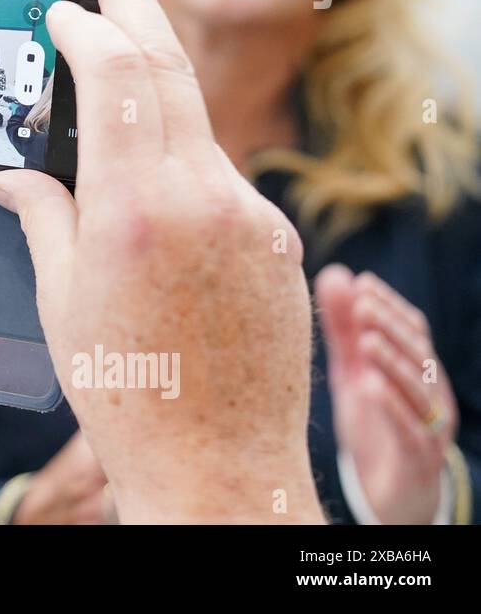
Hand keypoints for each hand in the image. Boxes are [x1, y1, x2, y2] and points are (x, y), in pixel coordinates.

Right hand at [0, 0, 320, 522]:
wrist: (218, 462)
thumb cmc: (127, 393)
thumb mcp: (63, 303)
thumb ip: (43, 218)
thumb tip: (13, 176)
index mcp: (135, 209)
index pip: (117, 77)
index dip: (90, 27)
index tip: (66, 8)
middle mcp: (202, 197)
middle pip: (170, 69)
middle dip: (140, 4)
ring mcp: (248, 216)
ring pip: (197, 122)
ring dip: (159, 81)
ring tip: (127, 53)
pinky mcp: (274, 239)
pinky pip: (221, 175)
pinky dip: (183, 154)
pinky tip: (155, 179)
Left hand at [316, 264, 457, 523]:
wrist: (391, 493)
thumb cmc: (374, 425)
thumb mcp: (353, 372)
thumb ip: (344, 329)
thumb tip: (335, 274)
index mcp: (418, 370)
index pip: (412, 330)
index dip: (390, 306)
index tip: (362, 284)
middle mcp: (431, 394)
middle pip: (418, 354)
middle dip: (391, 327)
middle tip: (362, 304)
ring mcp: (430, 427)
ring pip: (419, 390)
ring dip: (393, 363)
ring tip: (366, 340)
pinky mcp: (419, 457)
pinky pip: (410, 431)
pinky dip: (393, 408)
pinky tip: (371, 388)